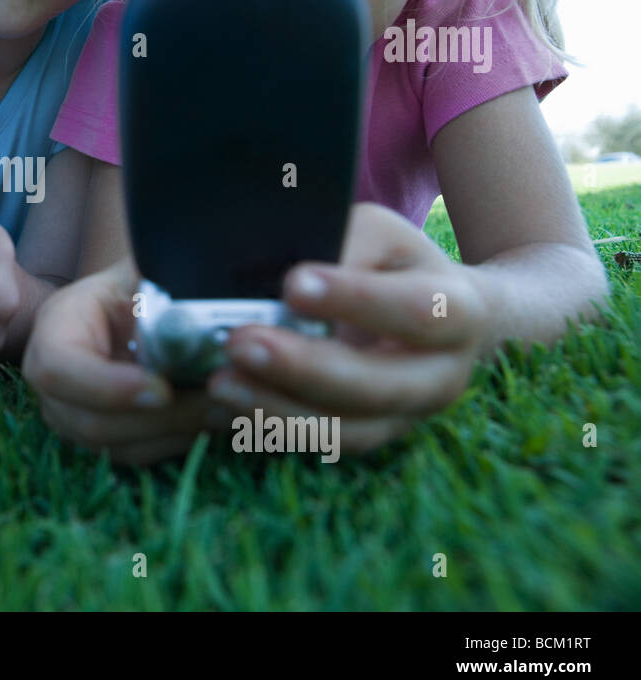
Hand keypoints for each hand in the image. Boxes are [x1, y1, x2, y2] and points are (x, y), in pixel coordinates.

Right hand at [23, 258, 228, 464]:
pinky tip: (210, 420)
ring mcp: (69, 413)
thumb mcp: (146, 271)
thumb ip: (163, 278)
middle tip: (214, 404)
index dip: (107, 388)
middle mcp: (51, 378)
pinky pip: (135, 454)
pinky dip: (175, 442)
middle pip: (88, 422)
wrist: (136, 302)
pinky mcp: (97, 436)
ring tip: (224, 411)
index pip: (59, 370)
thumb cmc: (141, 283)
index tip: (164, 390)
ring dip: (173, 434)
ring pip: (115, 446)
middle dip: (156, 420)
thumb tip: (201, 298)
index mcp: (56, 327)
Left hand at [210, 202, 492, 452]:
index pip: (413, 310)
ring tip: (222, 382)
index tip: (293, 284)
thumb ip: (346, 245)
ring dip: (279, 410)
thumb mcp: (382, 235)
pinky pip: (321, 444)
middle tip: (239, 343)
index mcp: (458, 311)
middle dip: (303, 368)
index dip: (354, 300)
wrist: (443, 316)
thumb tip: (290, 278)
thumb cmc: (396, 265)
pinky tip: (226, 409)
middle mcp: (441, 375)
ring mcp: (408, 416)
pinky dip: (272, 429)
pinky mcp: (371, 435)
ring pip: (349, 430)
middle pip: (378, 385)